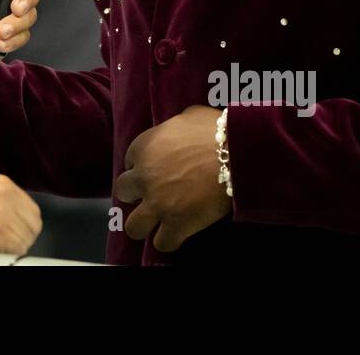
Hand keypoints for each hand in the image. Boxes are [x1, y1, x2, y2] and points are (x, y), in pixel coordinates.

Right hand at [0, 175, 41, 262]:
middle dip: (21, 236)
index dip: (22, 225)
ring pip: (27, 239)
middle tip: (3, 242)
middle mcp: (7, 194)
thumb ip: (1, 201)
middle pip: (33, 224)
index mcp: (3, 183)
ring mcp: (5, 212)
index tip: (11, 233)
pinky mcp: (2, 231)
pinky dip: (7, 253)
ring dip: (14, 246)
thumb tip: (19, 219)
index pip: (31, 209)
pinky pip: (18, 249)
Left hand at [113, 105, 232, 252]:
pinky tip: (178, 234)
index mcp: (143, 147)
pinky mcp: (176, 224)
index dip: (142, 167)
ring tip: (157, 222)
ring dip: (144, 224)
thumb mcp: (189, 116)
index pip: (129, 161)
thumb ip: (174, 126)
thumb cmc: (215, 130)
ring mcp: (157, 203)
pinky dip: (169, 240)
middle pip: (123, 192)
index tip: (155, 170)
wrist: (236, 154)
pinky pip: (162, 243)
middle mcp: (144, 177)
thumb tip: (180, 129)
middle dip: (136, 194)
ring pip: (133, 227)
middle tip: (154, 194)